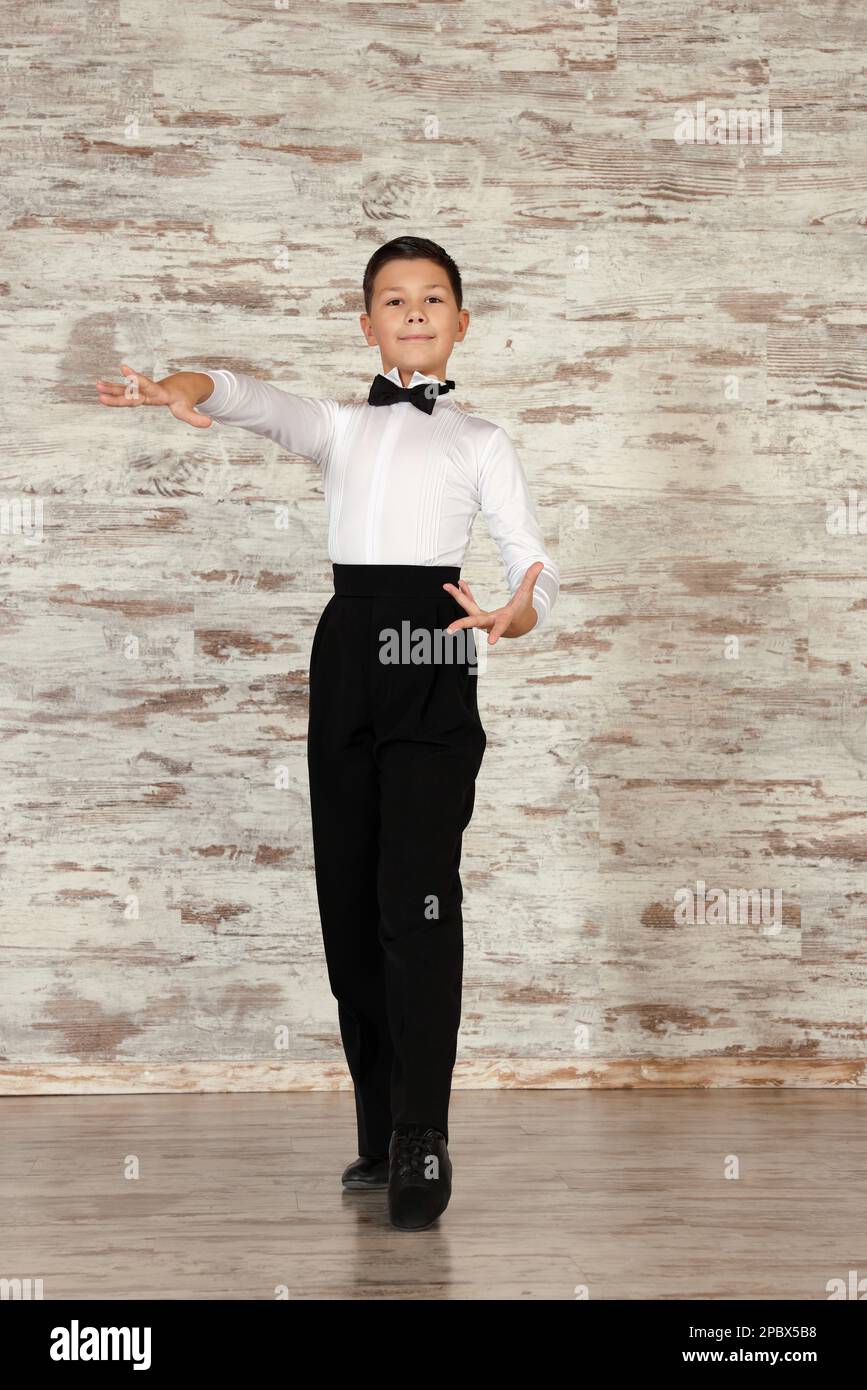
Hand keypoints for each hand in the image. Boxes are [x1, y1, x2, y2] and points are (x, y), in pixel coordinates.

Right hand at [95, 365, 213, 427]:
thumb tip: (210, 422)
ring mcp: (144, 391)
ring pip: (125, 390)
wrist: (186, 384)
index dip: (136, 379)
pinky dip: (115, 392)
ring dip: (111, 388)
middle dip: (116, 390)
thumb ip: (196, 417)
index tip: (125, 369)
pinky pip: (126, 393)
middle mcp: (149, 390)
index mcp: (159, 393)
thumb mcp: (189, 409)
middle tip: (99, 386)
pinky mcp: (141, 393)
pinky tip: (102, 393)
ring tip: (96, 385)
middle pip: (131, 390)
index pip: (146, 386)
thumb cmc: (186, 398)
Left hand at [442, 561, 543, 644]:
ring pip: (469, 610)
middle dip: (462, 625)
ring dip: (459, 598)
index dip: (497, 633)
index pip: (500, 627)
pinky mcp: (479, 616)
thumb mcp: (527, 594)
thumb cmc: (523, 610)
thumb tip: (540, 563)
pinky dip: (465, 595)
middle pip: (475, 622)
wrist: (518, 625)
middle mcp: (491, 623)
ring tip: (448, 586)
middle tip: (449, 630)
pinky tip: (460, 584)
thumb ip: (531, 579)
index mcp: (504, 620)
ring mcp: (483, 620)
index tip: (491, 643)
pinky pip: (470, 605)